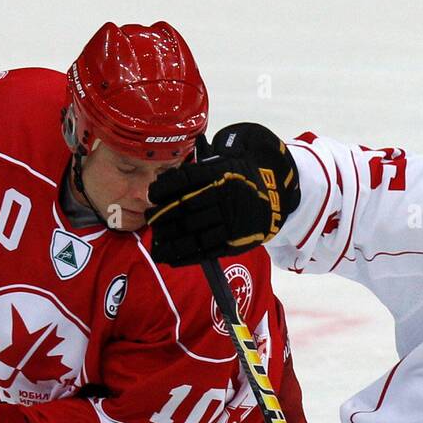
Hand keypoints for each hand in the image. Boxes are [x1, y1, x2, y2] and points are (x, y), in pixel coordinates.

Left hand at [146, 124, 299, 266]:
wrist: (273, 197)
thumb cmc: (237, 180)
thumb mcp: (221, 164)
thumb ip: (194, 173)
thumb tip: (161, 185)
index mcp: (219, 174)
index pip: (185, 180)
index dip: (165, 188)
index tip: (150, 194)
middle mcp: (224, 197)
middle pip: (186, 208)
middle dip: (164, 216)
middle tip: (150, 220)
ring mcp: (230, 221)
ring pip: (194, 233)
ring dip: (171, 241)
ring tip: (156, 245)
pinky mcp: (234, 241)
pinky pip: (206, 251)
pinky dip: (185, 256)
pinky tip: (170, 258)